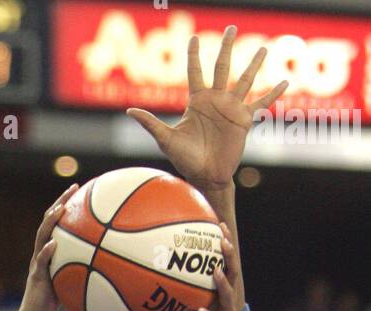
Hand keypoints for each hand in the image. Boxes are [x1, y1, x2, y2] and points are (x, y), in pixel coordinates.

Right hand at [18, 184, 78, 310]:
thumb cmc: (53, 301)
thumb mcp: (69, 280)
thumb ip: (80, 268)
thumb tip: (105, 264)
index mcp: (48, 251)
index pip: (56, 222)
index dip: (65, 204)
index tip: (78, 189)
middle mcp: (41, 252)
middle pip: (48, 221)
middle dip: (60, 203)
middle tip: (73, 188)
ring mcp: (37, 263)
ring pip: (41, 236)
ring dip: (50, 222)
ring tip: (60, 210)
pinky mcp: (36, 276)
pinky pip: (40, 262)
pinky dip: (46, 252)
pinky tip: (54, 244)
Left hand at [127, 26, 287, 189]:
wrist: (205, 176)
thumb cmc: (185, 160)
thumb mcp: (166, 140)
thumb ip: (150, 123)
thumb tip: (129, 111)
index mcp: (197, 101)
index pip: (195, 71)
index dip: (194, 54)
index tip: (193, 38)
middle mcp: (215, 101)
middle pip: (221, 67)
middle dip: (226, 47)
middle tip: (232, 28)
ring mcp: (231, 109)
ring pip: (244, 81)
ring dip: (254, 65)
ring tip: (263, 49)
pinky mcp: (244, 121)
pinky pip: (261, 104)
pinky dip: (273, 94)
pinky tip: (284, 82)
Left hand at [189, 225, 238, 310]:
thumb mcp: (191, 306)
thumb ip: (183, 291)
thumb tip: (160, 275)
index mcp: (223, 291)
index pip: (226, 262)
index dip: (225, 244)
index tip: (219, 224)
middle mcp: (229, 299)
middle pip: (233, 272)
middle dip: (229, 254)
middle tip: (222, 238)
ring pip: (229, 294)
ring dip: (222, 281)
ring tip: (214, 269)